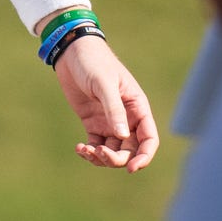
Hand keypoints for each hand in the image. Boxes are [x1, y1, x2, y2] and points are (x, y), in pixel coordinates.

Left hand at [53, 36, 160, 171]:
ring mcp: (110, 122)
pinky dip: (90, 152)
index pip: (149, 138)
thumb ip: (114, 109)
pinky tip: (79, 148)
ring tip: (85, 150)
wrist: (72, 52)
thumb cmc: (94, 62)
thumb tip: (122, 138)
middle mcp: (127, 118)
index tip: (131, 168)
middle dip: (117, 159)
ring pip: (113, 151)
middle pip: (130, 150)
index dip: (144, 156)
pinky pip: (97, 145)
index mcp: (138, 107)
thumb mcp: (104, 84)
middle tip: (99, 153)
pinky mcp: (93, 123)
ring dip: (101, 158)